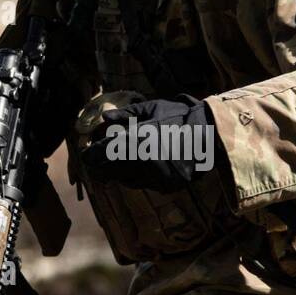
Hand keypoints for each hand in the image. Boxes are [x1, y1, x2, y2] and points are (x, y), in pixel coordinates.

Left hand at [80, 94, 215, 192]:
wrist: (210, 135)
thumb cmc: (179, 117)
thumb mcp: (151, 109)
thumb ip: (126, 114)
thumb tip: (105, 118)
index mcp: (137, 140)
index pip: (103, 153)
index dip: (91, 155)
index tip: (85, 153)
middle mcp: (143, 161)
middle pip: (110, 170)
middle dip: (101, 166)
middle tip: (95, 163)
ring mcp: (155, 176)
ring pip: (125, 179)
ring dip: (118, 173)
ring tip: (115, 164)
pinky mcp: (165, 185)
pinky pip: (143, 184)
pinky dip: (136, 177)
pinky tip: (137, 168)